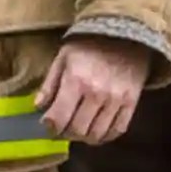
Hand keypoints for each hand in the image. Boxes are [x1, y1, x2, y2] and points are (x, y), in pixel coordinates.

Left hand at [35, 36, 151, 144]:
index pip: (59, 118)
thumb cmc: (88, 46)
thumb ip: (49, 84)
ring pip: (96, 135)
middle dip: (65, 133)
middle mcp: (96, 94)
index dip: (50, 126)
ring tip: (78, 129)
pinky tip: (96, 131)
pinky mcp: (131, 103)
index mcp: (76, 81)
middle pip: (77, 130)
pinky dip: (105, 136)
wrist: (125, 34)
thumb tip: (38, 107)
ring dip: (83, 138)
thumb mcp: (63, 58)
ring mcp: (116, 100)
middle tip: (62, 128)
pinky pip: (117, 130)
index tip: (47, 124)